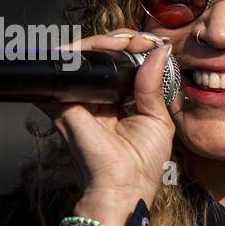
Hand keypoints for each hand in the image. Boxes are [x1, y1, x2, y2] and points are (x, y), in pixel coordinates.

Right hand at [36, 30, 176, 225]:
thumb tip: (160, 51)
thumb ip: (154, 83)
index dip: (136, 50)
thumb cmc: (143, 162)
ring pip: (86, 56)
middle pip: (102, 56)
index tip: (154, 46)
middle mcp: (96, 98)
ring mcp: (78, 97)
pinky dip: (88, 51)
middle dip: (124, 41)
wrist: (123, 184)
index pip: (121, 66)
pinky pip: (71, 66)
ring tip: (131, 42)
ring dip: (108, 41)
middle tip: (143, 41)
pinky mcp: (64, 100)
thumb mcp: (158, 118)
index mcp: (117, 102)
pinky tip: (109, 48)